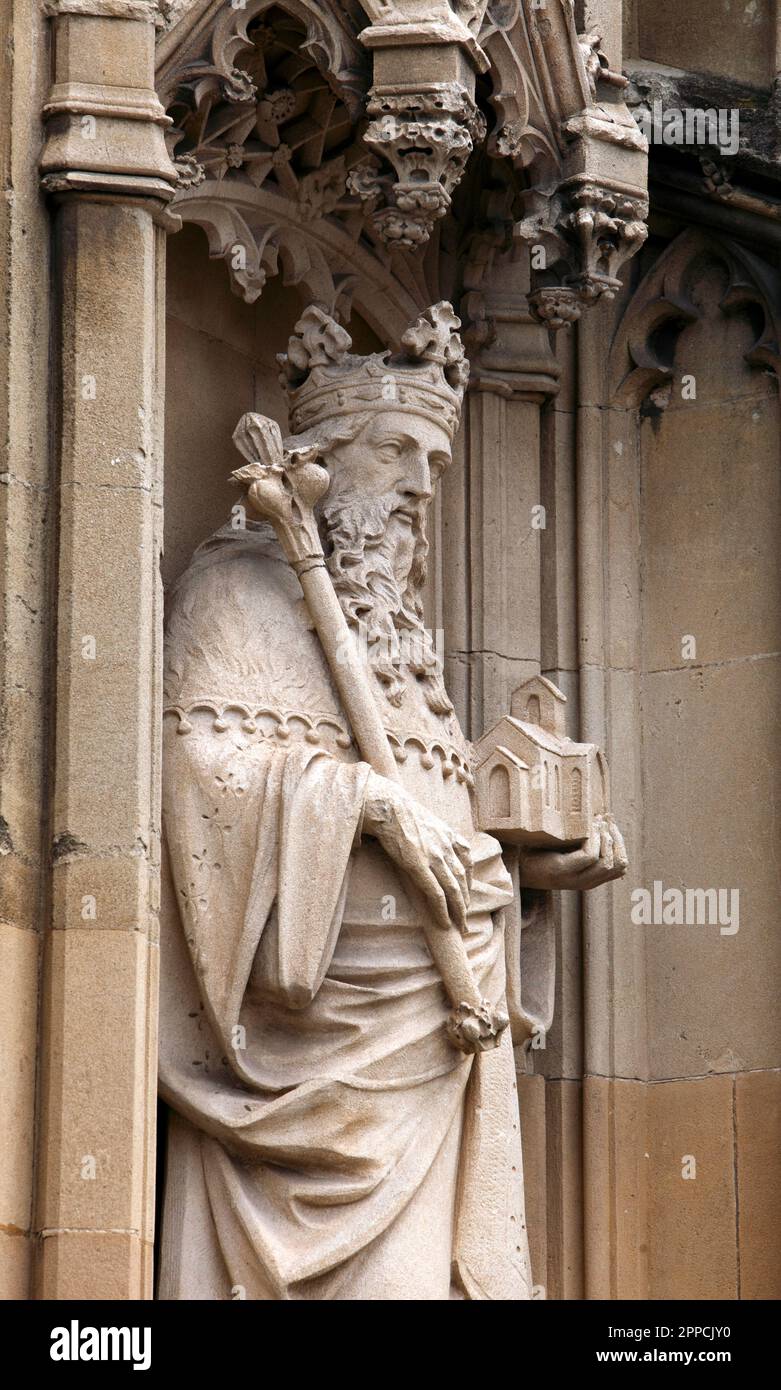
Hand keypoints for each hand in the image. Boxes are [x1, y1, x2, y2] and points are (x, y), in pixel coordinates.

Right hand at [361, 770, 472, 931]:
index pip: (466, 861)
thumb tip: (426, 841)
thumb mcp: (425, 818)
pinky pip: (436, 892)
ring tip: (460, 925)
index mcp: (448, 834)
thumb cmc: (400, 810)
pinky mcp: (419, 865)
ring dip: (458, 910)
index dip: (468, 880)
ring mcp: (434, 856)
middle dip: (465, 901)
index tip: (466, 892)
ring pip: (453, 889)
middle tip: (465, 918)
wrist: (388, 805)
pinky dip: (442, 909)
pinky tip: (444, 921)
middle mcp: (446, 847)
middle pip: (462, 880)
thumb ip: (432, 832)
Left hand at [518, 814, 627, 890]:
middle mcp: (586, 882)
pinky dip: (593, 839)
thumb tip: (604, 819)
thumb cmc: (542, 852)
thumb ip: (585, 843)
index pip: (621, 867)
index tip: (611, 823)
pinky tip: (586, 827)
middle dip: (616, 839)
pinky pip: (589, 856)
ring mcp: (574, 878)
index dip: (621, 844)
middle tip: (606, 820)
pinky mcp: (562, 869)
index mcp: (591, 878)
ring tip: (597, 821)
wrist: (515, 863)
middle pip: (618, 864)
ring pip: (607, 862)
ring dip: (606, 838)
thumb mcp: (568, 848)